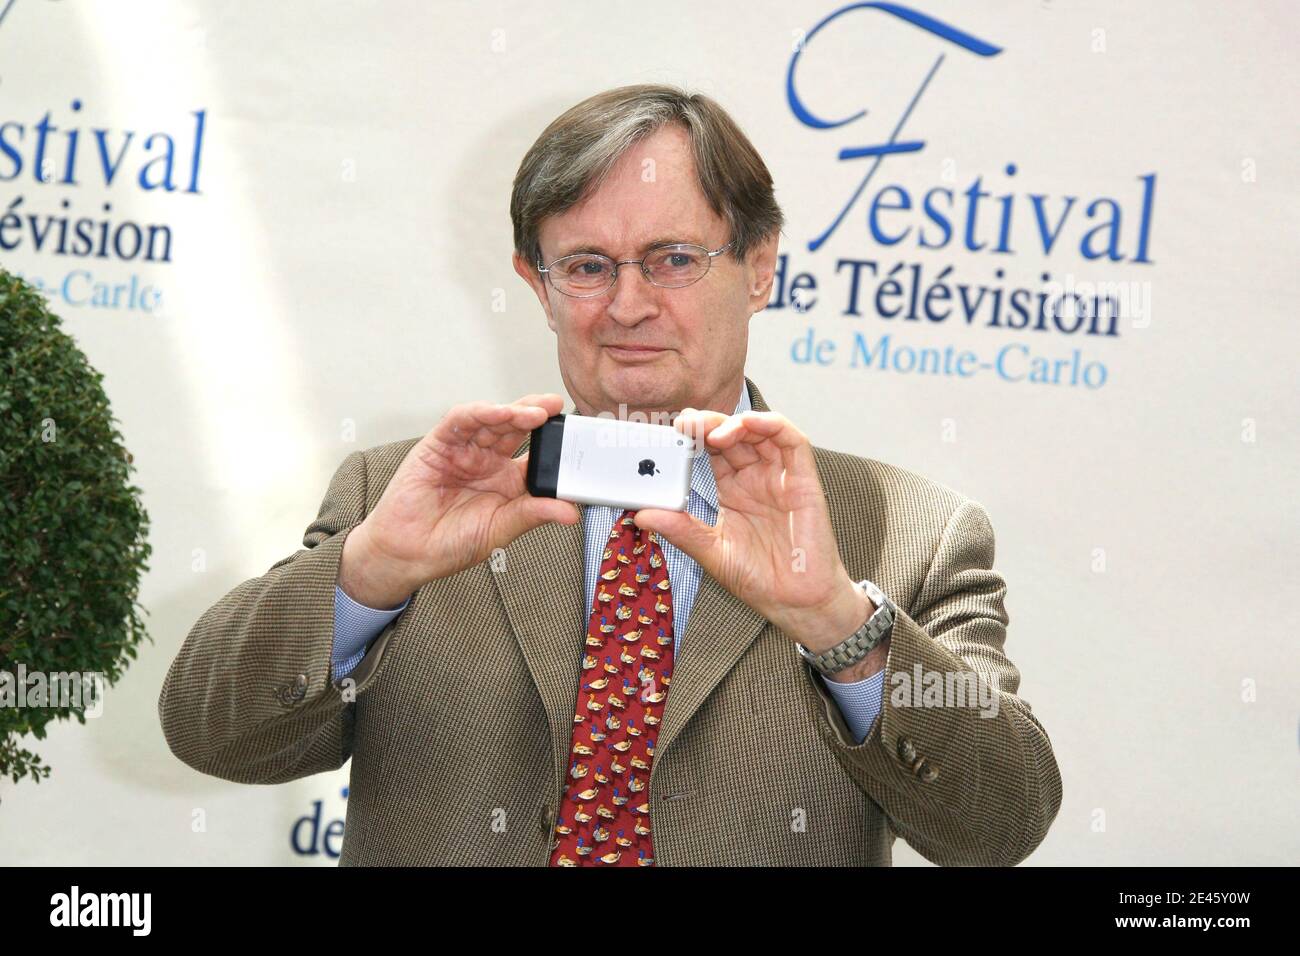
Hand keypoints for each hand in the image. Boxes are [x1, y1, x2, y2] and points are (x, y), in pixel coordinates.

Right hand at [338, 394, 579, 606]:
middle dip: (536, 414)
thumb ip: (533, 514)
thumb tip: (572, 512)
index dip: (555, 442)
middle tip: (556, 407)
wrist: (407, 553)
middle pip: (517, 428)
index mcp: (508, 480)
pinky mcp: (439, 444)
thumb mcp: (500, 530)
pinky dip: (479, 413)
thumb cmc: (451, 543)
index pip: (537, 452)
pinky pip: (460, 421)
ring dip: (512, 411)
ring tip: (534, 412)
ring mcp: (464, 450)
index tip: (576, 436)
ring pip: (492, 420)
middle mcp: (488, 460)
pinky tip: (496, 413)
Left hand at [630, 409, 872, 651]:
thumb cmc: (759, 578)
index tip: (667, 434)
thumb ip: (680, 529)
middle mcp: (755, 478)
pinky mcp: (803, 481)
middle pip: (731, 435)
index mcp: (732, 491)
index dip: (691, 438)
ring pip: (759, 431)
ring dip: (734, 422)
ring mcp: (780, 477)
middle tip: (684, 424)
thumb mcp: (710, 551)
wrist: (796, 603)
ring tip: (710, 431)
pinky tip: (748, 424)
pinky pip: (792, 441)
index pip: (710, 452)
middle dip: (707, 424)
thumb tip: (641, 514)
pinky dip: (771, 424)